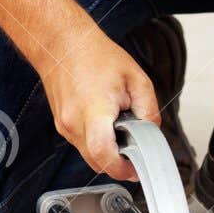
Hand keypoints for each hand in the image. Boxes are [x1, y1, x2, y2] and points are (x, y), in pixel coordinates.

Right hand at [35, 24, 159, 180]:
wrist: (62, 44)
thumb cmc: (95, 55)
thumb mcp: (135, 78)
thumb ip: (148, 110)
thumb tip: (152, 132)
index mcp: (94, 111)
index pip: (104, 154)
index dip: (122, 168)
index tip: (137, 168)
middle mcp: (74, 123)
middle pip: (98, 162)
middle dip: (119, 163)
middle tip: (135, 152)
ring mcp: (65, 127)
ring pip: (89, 156)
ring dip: (108, 152)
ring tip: (120, 130)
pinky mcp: (62, 126)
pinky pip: (82, 145)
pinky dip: (97, 142)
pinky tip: (106, 124)